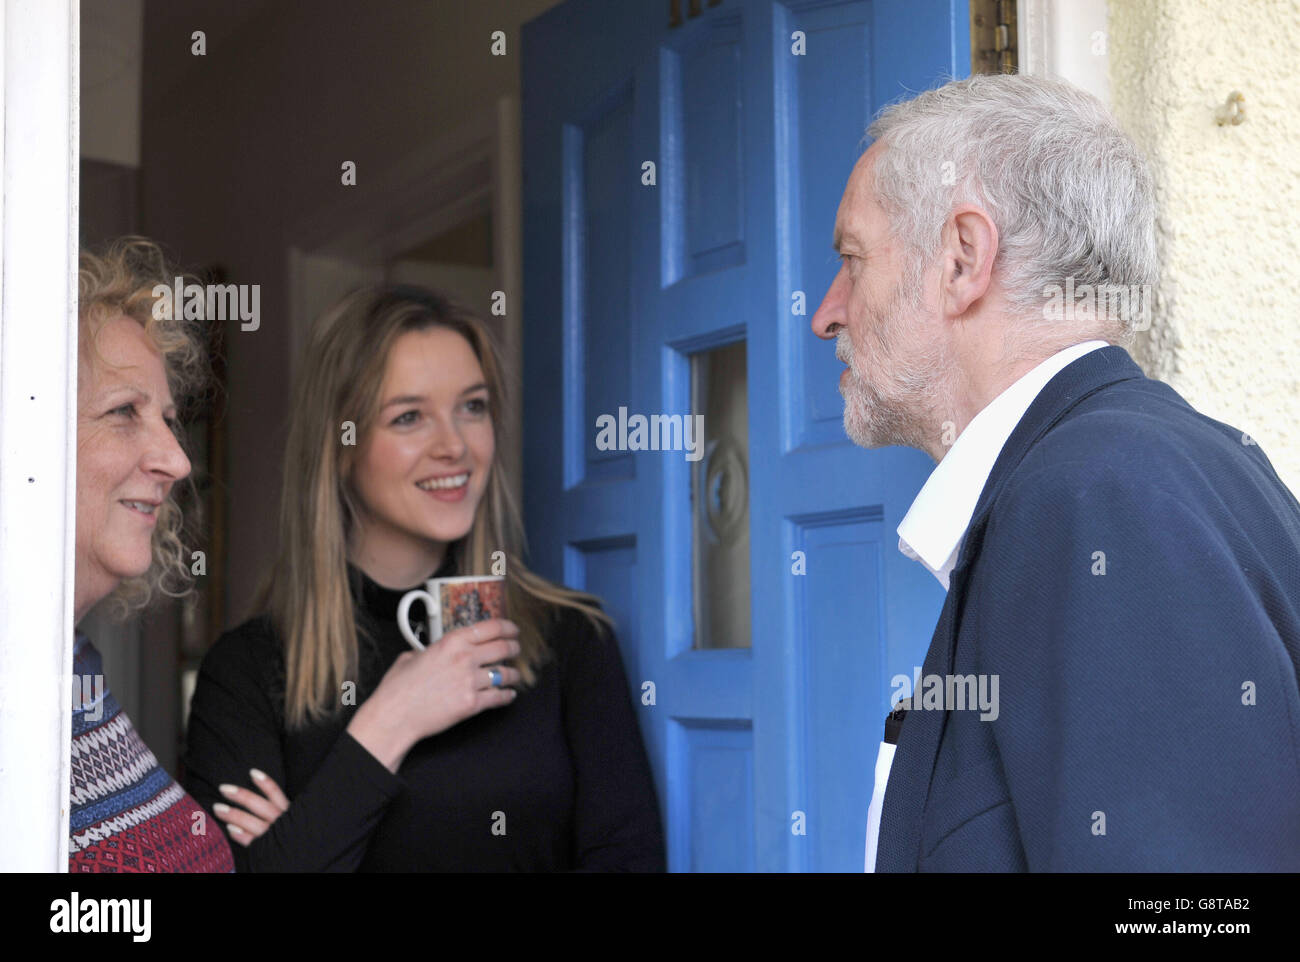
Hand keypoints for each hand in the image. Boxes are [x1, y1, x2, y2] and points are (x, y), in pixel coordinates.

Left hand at [213, 768, 289, 845]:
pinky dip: (241, 835)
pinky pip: (252, 841)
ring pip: (252, 821)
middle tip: (224, 789)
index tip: (251, 772)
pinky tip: (230, 829)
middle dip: (241, 795)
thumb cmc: (291, 837)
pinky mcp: (267, 851)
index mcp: (289, 813)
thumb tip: (257, 792)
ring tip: (218, 808)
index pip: (276, 794)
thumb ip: (278, 810)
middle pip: (260, 805)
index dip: (265, 782)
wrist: (300, 861)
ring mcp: (274, 837)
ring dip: (233, 814)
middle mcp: (282, 823)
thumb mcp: (290, 821)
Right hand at [347, 618, 522, 771]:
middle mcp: (465, 658)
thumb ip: (430, 650)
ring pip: (505, 674)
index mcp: (452, 642)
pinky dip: (507, 696)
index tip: (513, 629)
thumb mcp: (411, 656)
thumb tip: (433, 651)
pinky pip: (499, 697)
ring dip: (513, 674)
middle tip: (516, 649)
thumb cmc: (398, 688)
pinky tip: (508, 694)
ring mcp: (470, 681)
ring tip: (514, 675)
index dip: (508, 627)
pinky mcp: (472, 703)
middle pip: (504, 648)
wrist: (395, 715)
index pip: (491, 627)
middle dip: (514, 648)